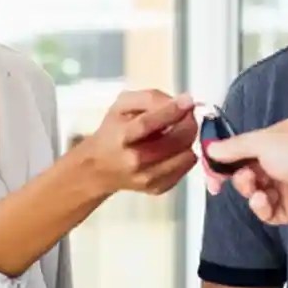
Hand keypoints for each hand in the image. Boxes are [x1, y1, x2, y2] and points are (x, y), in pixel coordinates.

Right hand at [75, 90, 198, 196]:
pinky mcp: (158, 188)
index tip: (188, 101)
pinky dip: (184, 155)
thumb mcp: (122, 106)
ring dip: (187, 140)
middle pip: (174, 142)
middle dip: (188, 124)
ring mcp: (148, 178)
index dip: (171, 111)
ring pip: (186, 155)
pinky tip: (171, 149)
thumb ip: (149, 98)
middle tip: (187, 115)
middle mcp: (135, 161)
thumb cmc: (112, 132)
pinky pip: (186, 168)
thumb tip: (180, 102)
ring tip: (176, 133)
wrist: (98, 169)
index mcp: (122, 137)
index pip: (147, 124)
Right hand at [205, 116, 287, 225]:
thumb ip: (233, 147)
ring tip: (255, 188)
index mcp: (280, 138)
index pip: (247, 148)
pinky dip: (261, 206)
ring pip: (255, 192)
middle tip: (228, 179)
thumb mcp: (260, 141)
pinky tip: (265, 200)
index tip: (212, 168)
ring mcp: (287, 186)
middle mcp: (284, 161)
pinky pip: (266, 210)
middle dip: (238, 176)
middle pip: (248, 172)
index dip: (228, 158)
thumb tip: (211, 149)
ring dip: (249, 190)